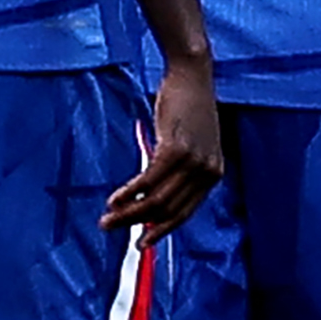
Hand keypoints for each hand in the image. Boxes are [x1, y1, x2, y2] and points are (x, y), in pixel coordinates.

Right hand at [105, 54, 222, 237]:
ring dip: (128, 212)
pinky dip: (129, 193)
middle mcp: (207, 172)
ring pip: (156, 200)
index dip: (161, 230)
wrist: (192, 75)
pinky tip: (114, 199)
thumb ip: (180, 169)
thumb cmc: (188, 106)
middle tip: (111, 229)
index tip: (143, 244)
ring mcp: (193, 162)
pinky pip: (148, 181)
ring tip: (106, 219)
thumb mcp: (191, 142)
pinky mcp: (176, 150)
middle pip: (168, 210)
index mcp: (213, 174)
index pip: (185, 212)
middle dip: (137, 224)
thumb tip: (151, 194)